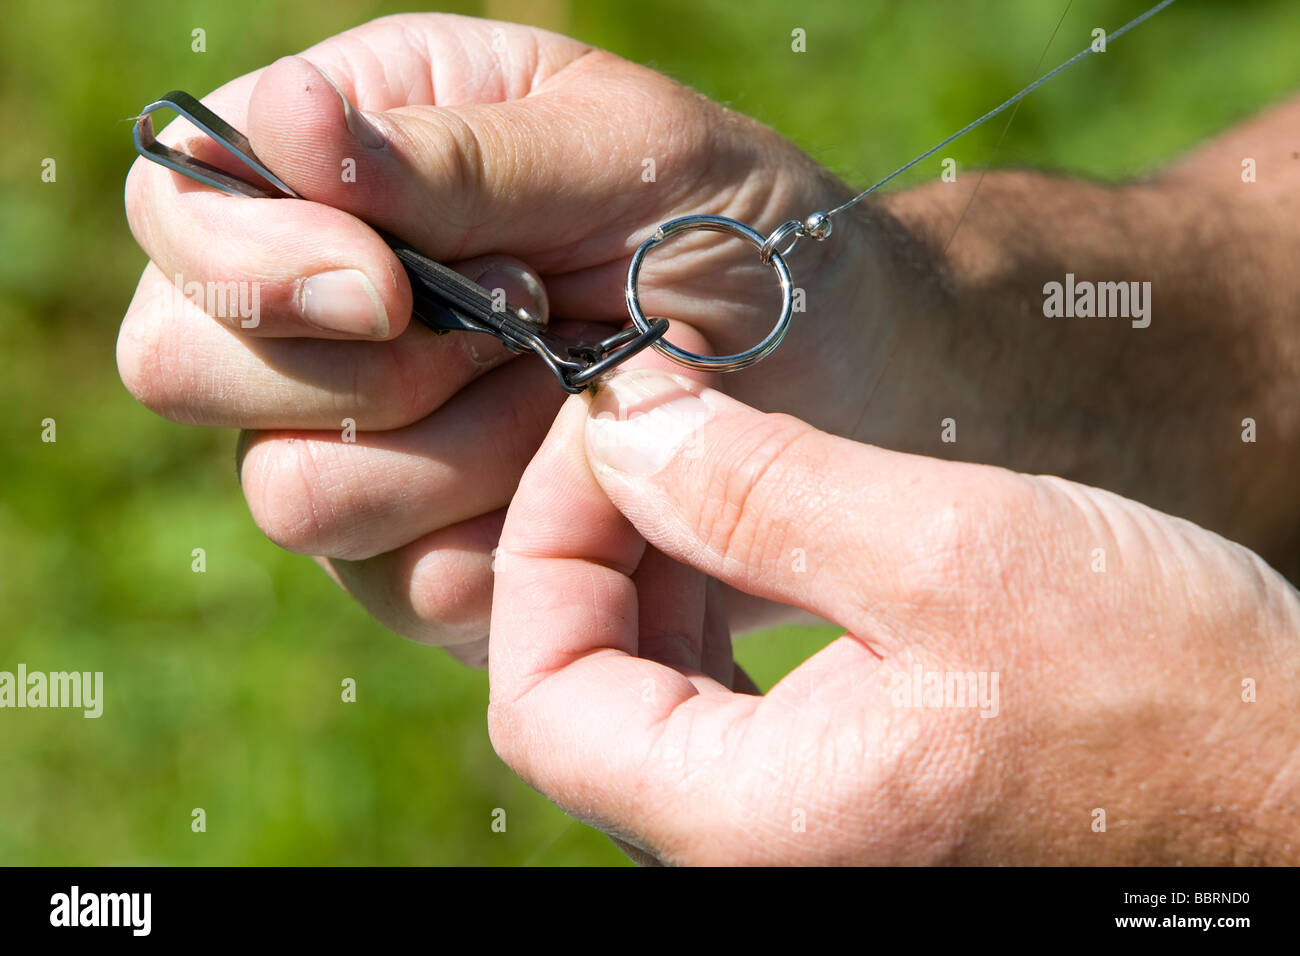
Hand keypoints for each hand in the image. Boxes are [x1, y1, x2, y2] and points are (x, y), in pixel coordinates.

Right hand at [118, 13, 882, 660]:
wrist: (844, 375)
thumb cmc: (739, 231)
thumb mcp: (622, 155)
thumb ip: (450, 159)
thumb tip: (278, 120)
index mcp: (353, 168)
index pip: (181, 209)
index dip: (252, 262)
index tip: (390, 287)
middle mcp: (332, 313)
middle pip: (184, 363)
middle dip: (362, 369)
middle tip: (522, 329)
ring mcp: (365, 445)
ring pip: (288, 493)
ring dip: (452, 456)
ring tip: (577, 404)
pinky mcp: (422, 558)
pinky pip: (395, 583)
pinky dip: (502, 541)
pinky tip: (590, 485)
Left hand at [487, 365, 1299, 864]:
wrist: (1289, 786)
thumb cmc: (1168, 693)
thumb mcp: (950, 554)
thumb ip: (757, 491)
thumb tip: (620, 417)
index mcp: (753, 825)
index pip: (541, 694)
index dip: (546, 541)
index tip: (609, 423)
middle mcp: (749, 855)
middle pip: (579, 690)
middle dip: (596, 538)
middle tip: (656, 419)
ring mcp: (790, 834)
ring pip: (642, 691)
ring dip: (651, 562)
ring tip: (708, 457)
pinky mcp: (836, 800)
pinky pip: (714, 704)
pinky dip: (709, 605)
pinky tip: (757, 531)